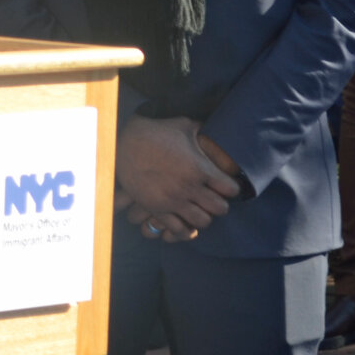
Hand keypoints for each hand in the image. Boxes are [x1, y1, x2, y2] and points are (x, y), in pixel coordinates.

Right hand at [115, 116, 241, 240]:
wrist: (122, 142)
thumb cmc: (155, 132)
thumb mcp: (182, 126)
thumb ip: (202, 129)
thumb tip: (216, 126)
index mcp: (199, 168)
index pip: (231, 189)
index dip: (230, 187)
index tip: (224, 184)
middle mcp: (189, 187)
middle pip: (220, 209)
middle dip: (219, 203)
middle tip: (212, 197)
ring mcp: (172, 200)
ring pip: (202, 221)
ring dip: (202, 215)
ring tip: (197, 207)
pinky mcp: (157, 208)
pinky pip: (178, 229)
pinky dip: (184, 227)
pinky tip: (182, 218)